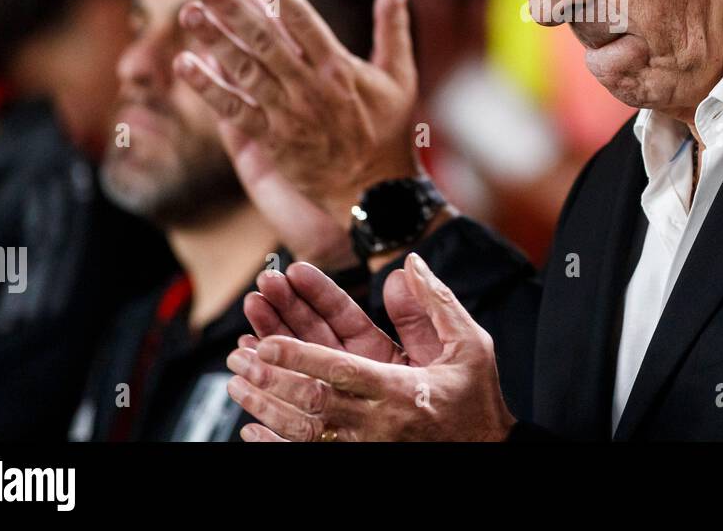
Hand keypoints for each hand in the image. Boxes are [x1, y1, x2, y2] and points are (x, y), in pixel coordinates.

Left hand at [172, 0, 420, 269]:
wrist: (376, 190)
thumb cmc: (389, 128)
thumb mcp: (399, 72)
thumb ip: (393, 23)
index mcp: (339, 67)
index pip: (302, 18)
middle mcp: (311, 87)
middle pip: (265, 40)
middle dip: (234, 9)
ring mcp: (289, 115)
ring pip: (246, 71)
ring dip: (215, 41)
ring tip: (189, 13)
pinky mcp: (273, 141)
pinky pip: (235, 111)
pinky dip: (210, 88)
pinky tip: (185, 65)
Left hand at [226, 254, 514, 441]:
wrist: (486, 454)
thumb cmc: (476, 400)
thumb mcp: (469, 345)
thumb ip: (436, 304)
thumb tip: (410, 264)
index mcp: (400, 388)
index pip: (341, 369)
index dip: (301, 355)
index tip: (268, 342)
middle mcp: (376, 421)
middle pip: (311, 399)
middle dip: (272, 376)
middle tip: (239, 356)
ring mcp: (364, 445)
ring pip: (302, 428)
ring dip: (265, 404)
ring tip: (236, 381)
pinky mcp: (357, 459)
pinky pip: (307, 454)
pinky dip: (275, 443)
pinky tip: (250, 429)